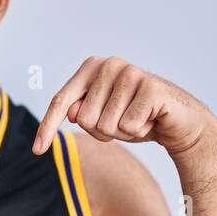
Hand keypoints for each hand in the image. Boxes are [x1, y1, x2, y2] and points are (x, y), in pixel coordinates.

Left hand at [32, 56, 216, 157]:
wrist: (179, 121)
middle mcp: (108, 65)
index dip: (48, 127)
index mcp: (91, 68)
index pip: (61, 101)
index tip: (37, 151)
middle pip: (85, 119)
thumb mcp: (102, 119)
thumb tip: (75, 113)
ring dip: (123, 132)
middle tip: (126, 122)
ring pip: (106, 125)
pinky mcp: (150, 86)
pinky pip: (128, 126)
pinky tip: (152, 120)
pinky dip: (140, 131)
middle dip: (105, 132)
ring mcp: (130, 73)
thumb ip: (83, 113)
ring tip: (139, 119)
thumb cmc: (136, 118)